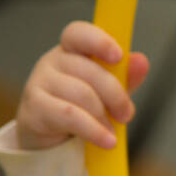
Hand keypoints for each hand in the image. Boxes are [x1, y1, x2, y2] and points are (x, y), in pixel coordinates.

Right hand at [15, 21, 149, 150]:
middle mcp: (52, 61)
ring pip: (82, 94)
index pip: (78, 33)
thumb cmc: (79, 109)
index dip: (99, 41)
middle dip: (115, 95)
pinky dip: (93, 130)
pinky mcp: (34, 108)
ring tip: (112, 134)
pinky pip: (70, 116)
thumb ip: (124, 78)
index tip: (118, 56)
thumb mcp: (105, 93)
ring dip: (104, 117)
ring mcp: (39, 82)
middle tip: (125, 115)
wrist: (48, 140)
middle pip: (89, 70)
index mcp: (71, 50)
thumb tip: (141, 61)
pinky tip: (106, 141)